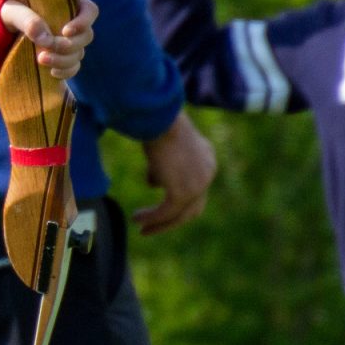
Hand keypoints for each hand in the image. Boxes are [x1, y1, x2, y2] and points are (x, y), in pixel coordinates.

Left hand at [0, 0, 98, 79]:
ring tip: (41, 59)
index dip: (83, 22)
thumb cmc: (11, 12)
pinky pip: (73, 67)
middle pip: (86, 36)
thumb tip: (43, 37)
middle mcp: (74, 22)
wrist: (4, 30)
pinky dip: (65, 72)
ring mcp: (71, 42)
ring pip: (79, 54)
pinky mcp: (64, 58)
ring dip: (63, 60)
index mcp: (68, 4)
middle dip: (68, 45)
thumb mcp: (14, 10)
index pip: (90, 11)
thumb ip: (27, 18)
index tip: (65, 31)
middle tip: (45, 46)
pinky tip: (52, 72)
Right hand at [132, 111, 215, 233]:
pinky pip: (166, 212)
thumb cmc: (157, 123)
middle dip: (172, 220)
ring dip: (159, 223)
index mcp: (207, 158)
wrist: (160, 117)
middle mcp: (208, 173)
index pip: (196, 187)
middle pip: (193, 208)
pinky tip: (137, 219)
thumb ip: (163, 166)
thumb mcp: (163, 147)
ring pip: (180, 214)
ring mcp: (198, 184)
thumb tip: (154, 183)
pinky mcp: (183, 192)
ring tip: (140, 227)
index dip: (176, 195)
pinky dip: (152, 218)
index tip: (154, 200)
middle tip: (151, 227)